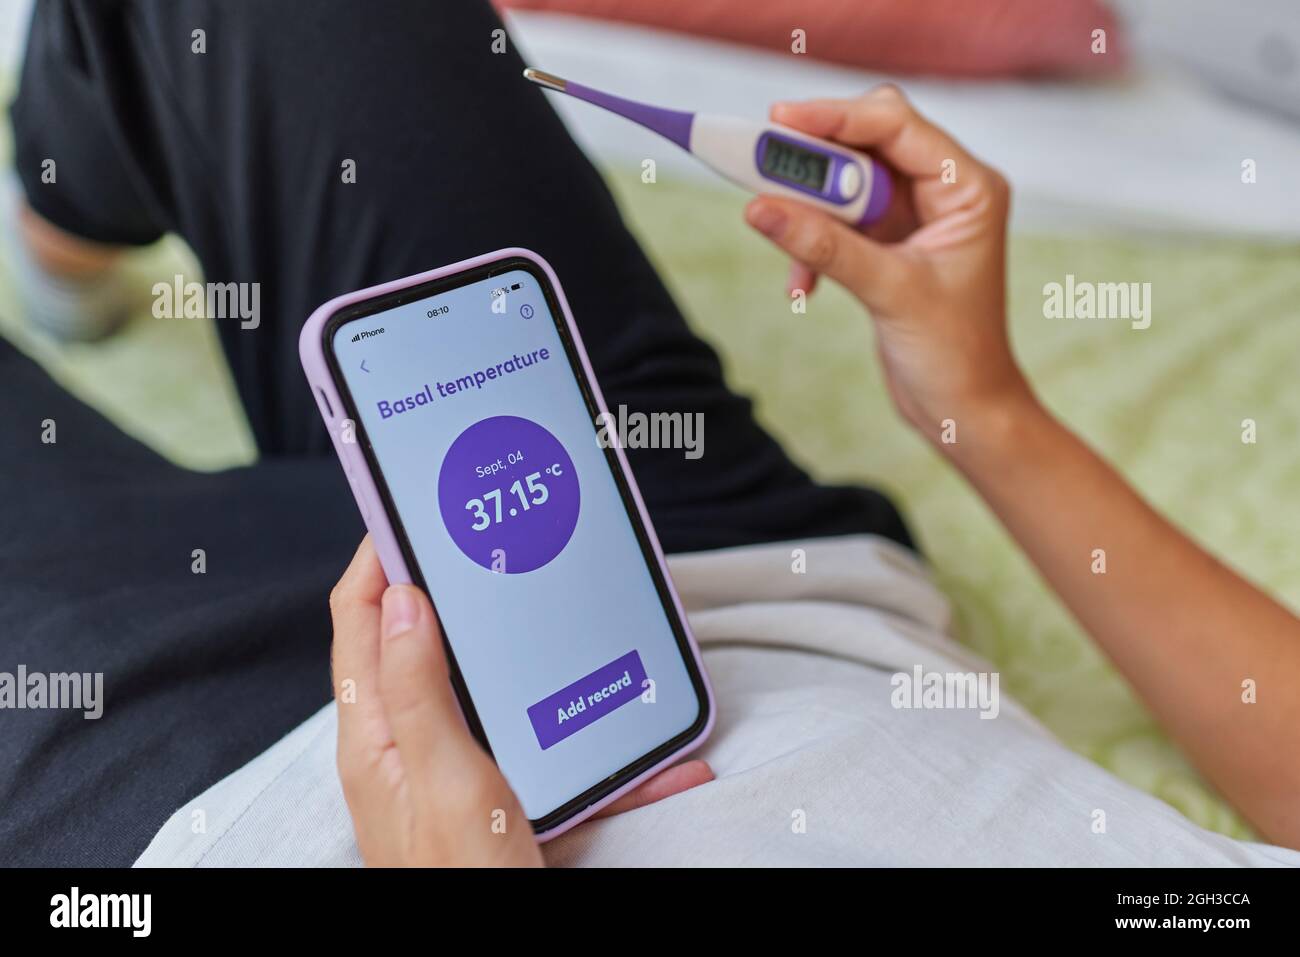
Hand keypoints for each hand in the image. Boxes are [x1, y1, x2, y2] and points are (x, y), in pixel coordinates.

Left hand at [329, 537, 712, 865]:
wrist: (500, 946)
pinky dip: (569, 722)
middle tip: (483, 539)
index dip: (377, 557)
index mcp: (375, 735)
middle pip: (412, 639)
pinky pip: (527, 735)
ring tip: (546, 607)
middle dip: (446, 585)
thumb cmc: (464, 882)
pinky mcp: (487, 791)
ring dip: (515, 648)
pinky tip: (620, 729)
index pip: (360, 619)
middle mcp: (402, 744)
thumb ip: (420, 690)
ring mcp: (444, 767)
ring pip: (475, 681)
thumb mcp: (446, 779)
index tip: (407, 506)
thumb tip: (405, 600)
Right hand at [744, 86, 1032, 445]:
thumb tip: (760, 207)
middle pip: (866, 144)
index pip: (895, 125)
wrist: (963, 410)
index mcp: (968, 188)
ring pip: (845, 184)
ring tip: (782, 237)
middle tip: (762, 169)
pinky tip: (802, 287)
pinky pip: (837, 223)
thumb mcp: (888, 293)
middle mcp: (945, 191)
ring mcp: (916, 218)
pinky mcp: (889, 245)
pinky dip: (813, 247)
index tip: (779, 121)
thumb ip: (824, 246)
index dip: (835, 117)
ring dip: (809, 211)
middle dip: (815, 162)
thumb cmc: (954, 355)